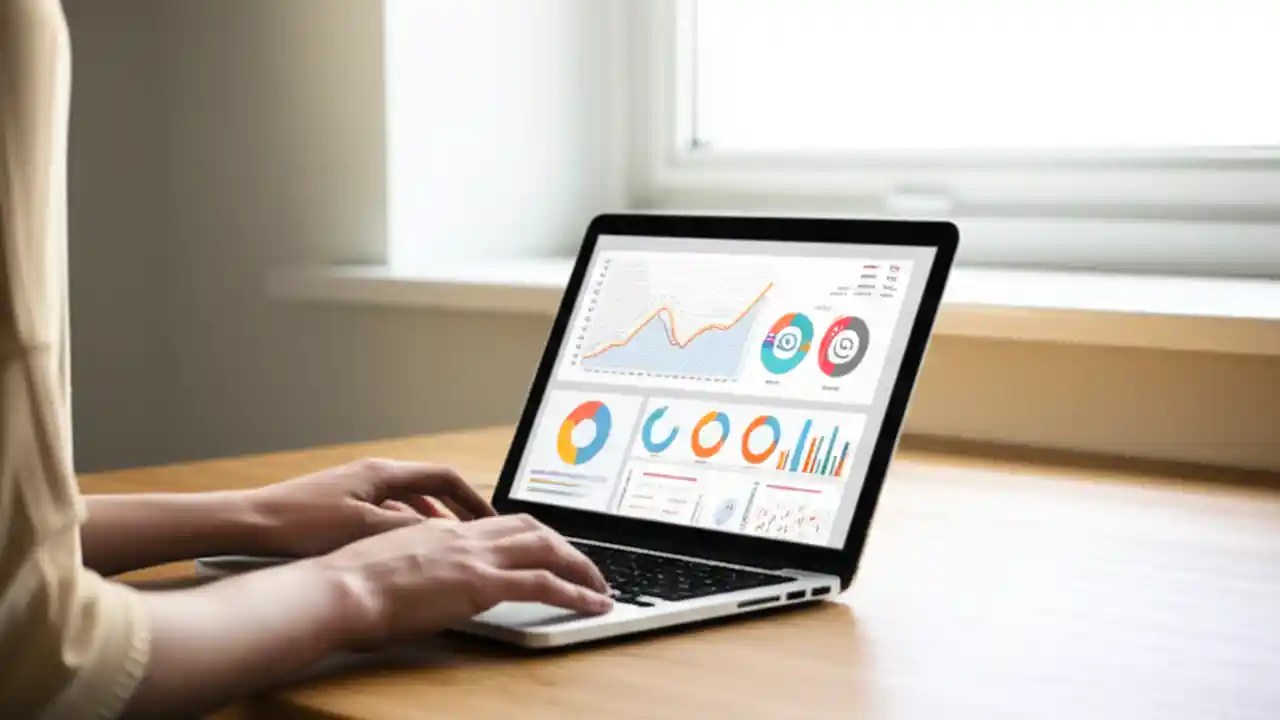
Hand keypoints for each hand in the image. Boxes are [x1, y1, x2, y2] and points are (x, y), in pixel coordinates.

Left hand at [245, 458, 495, 557]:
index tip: (491, 519)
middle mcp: (376, 474)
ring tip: (451, 542)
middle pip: (431, 486)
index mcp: (384, 473)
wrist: (254, 522)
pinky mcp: (347, 502)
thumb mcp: (363, 528)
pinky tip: (409, 546)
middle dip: (459, 509)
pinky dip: (410, 524)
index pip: (445, 477)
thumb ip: (406, 529)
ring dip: (435, 518)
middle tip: (480, 532)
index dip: (472, 498)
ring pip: (412, 499)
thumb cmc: (302, 522)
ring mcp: (361, 487)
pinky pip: (392, 509)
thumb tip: (444, 533)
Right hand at [316, 513, 612, 645]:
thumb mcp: (381, 564)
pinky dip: (577, 592)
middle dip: (563, 545)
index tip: (540, 549)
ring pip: (547, 548)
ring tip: (599, 586)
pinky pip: (545, 583)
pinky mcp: (481, 584)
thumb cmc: (345, 587)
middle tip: (582, 565)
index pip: (496, 524)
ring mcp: (474, 556)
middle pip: (530, 527)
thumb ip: (408, 562)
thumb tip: (415, 576)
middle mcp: (463, 535)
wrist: (335, 590)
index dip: (525, 535)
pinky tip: (593, 604)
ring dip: (580, 566)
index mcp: (438, 528)